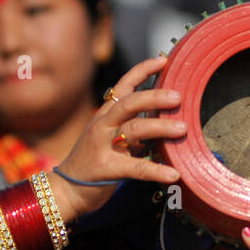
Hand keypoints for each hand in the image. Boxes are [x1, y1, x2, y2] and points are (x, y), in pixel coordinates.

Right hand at [48, 56, 185, 219]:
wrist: (65, 190)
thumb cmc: (94, 162)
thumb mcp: (110, 137)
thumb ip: (132, 125)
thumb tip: (166, 117)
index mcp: (105, 115)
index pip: (124, 86)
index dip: (143, 70)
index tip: (164, 60)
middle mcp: (102, 125)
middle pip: (130, 103)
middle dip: (155, 97)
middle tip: (179, 97)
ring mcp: (103, 145)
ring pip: (134, 129)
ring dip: (161, 127)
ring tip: (184, 129)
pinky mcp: (106, 169)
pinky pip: (136, 167)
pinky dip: (156, 170)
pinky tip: (174, 174)